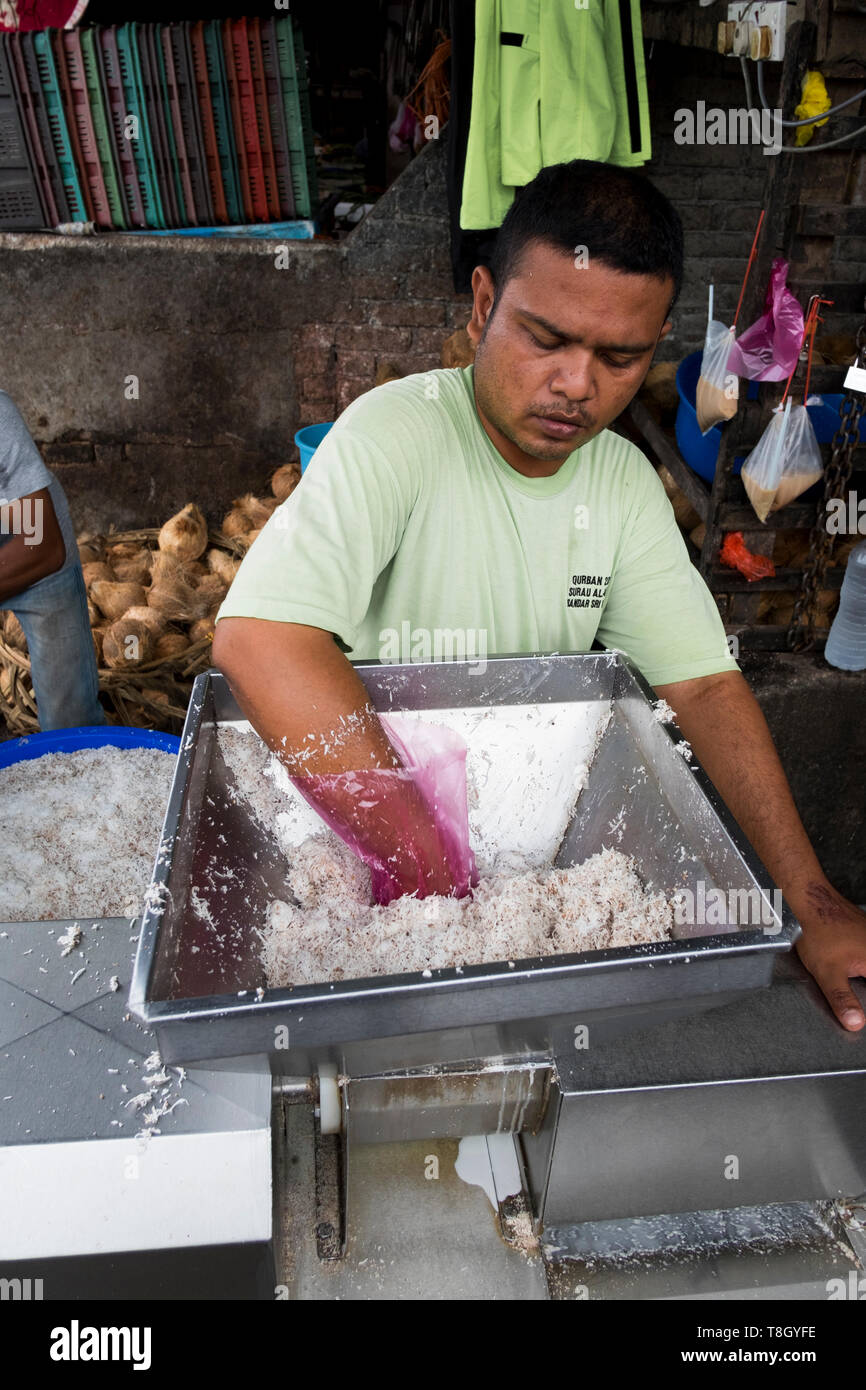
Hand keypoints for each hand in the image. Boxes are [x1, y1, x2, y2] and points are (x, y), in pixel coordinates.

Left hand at [791, 879, 865, 1030]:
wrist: (810, 900)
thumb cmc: (818, 930)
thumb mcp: (828, 972)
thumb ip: (842, 999)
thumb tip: (856, 1023)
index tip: (858, 997)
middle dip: (862, 990)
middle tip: (848, 988)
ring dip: (861, 975)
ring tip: (847, 979)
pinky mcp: (865, 932)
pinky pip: (865, 953)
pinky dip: (860, 963)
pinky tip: (848, 964)